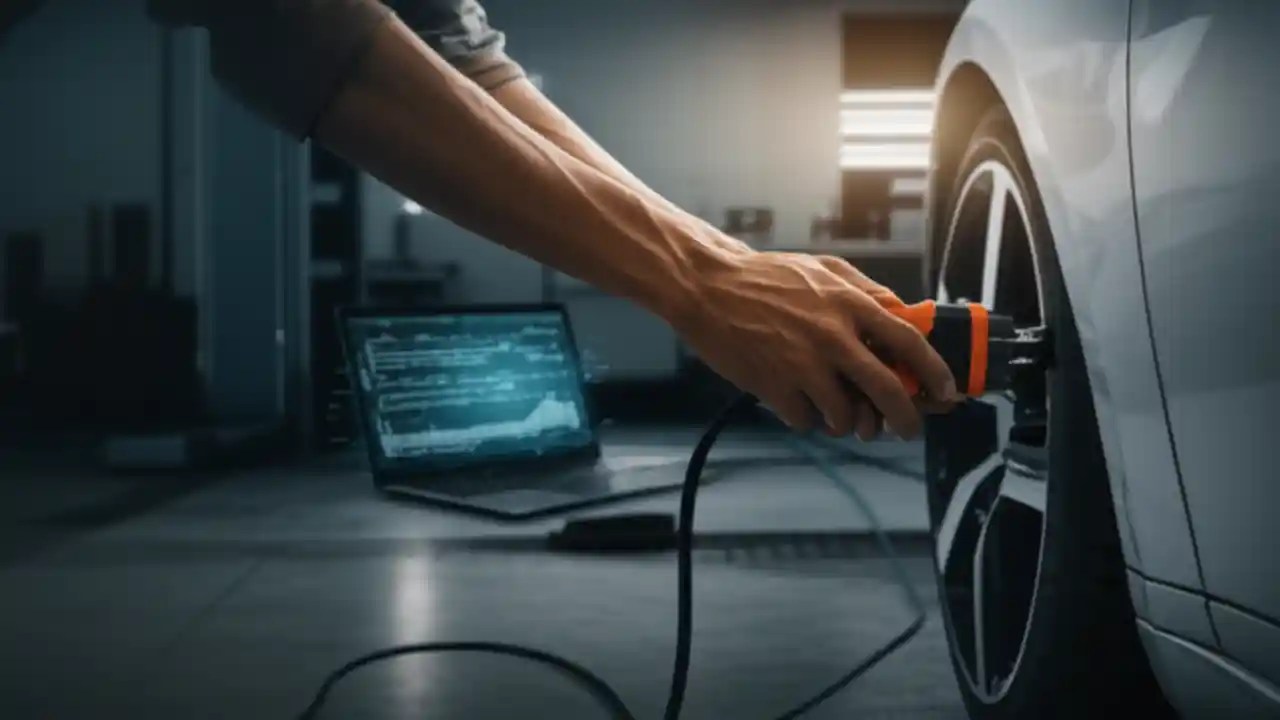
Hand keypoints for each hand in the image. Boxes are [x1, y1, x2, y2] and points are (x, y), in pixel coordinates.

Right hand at [674, 249, 959, 438]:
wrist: (708, 287)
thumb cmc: (765, 277)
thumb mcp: (824, 269)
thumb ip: (866, 291)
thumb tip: (904, 315)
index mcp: (849, 303)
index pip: (909, 342)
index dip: (935, 372)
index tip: (944, 392)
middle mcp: (832, 336)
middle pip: (888, 391)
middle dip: (905, 419)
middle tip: (906, 429)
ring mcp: (802, 365)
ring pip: (846, 416)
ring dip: (848, 422)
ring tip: (836, 410)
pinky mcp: (774, 387)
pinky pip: (806, 421)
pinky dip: (808, 419)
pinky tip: (799, 401)